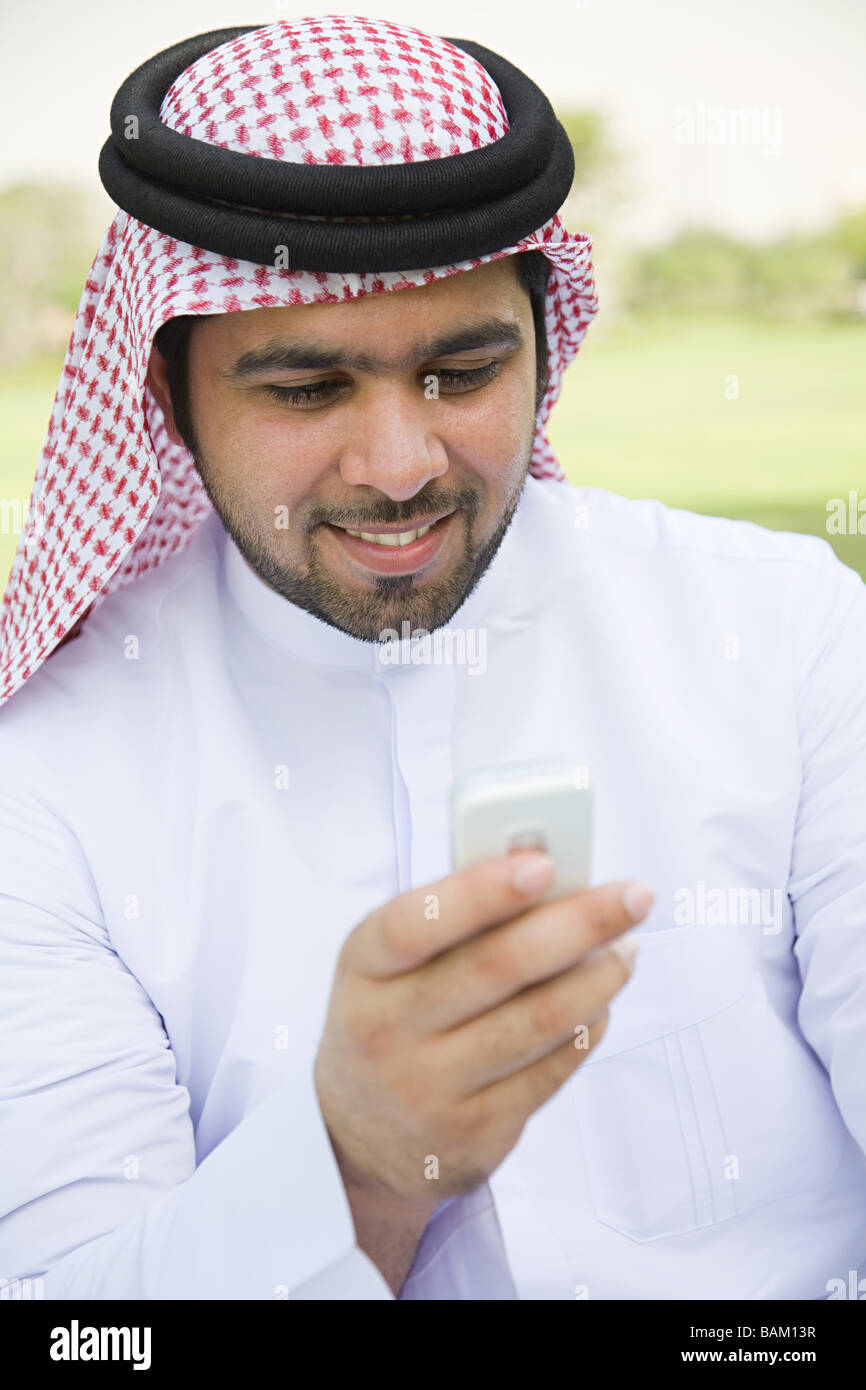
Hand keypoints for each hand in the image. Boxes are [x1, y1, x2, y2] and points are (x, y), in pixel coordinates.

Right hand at [315, 854, 650, 1220]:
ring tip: (626, 949)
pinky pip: (551, 1070)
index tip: (543, 863)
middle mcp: (385, 1030)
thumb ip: (456, 917)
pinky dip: (588, 1026)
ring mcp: (429, 1088)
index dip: (480, 893)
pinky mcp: (475, 1132)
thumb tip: (549, 871)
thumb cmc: (394, 1012)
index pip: (416, 923)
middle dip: (578, 924)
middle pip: (496, 968)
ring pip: (537, 1022)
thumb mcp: (391, 961)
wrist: (360, 1135)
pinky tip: (601, 1000)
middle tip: (635, 896)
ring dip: (598, 978)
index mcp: (362, 966)